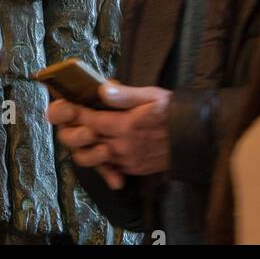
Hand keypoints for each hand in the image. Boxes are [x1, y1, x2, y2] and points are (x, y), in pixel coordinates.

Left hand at [46, 82, 171, 179]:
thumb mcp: (151, 95)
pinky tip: (102, 147)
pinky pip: (111, 167)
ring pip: (96, 158)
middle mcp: (123, 147)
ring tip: (84, 133)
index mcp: (125, 127)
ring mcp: (128, 161)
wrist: (196, 138)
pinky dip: (102, 159)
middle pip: (87, 143)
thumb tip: (102, 89)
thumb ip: (125, 95)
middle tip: (69, 120)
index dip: (74, 113)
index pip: (90, 121)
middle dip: (74, 132)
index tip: (63, 106)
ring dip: (86, 147)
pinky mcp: (135, 169)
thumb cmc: (173, 111)